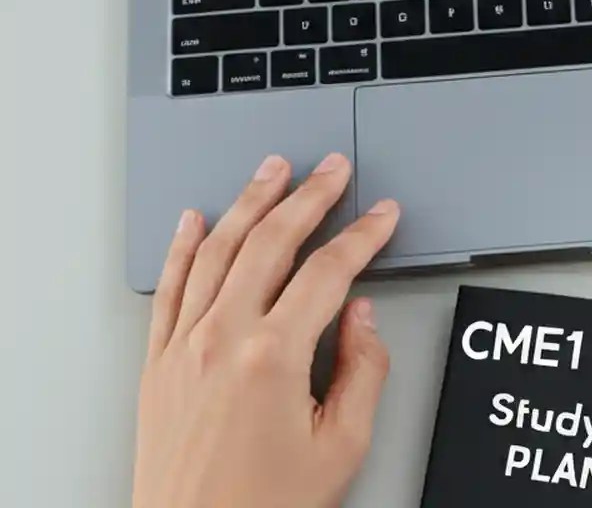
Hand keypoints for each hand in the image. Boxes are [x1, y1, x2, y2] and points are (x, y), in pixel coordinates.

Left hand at [133, 153, 399, 507]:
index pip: (329, 272)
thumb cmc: (262, 507)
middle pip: (272, 242)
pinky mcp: (158, 363)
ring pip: (218, 250)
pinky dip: (183, 246)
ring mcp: (184, 346)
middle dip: (309, 196)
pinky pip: (170, 287)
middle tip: (333, 169)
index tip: (383, 215)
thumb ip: (362, 373)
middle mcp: (223, 339)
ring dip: (249, 201)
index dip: (364, 236)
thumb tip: (363, 320)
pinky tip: (195, 220)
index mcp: (274, 357)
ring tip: (273, 170)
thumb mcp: (341, 447)